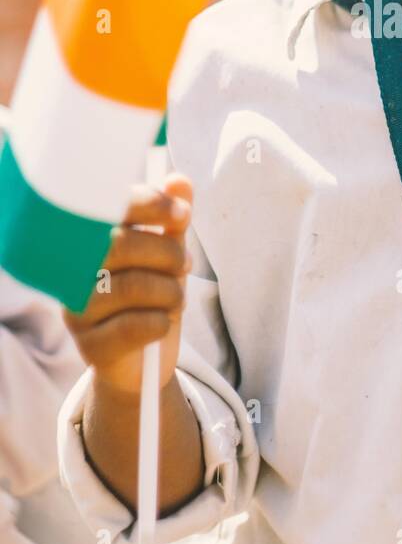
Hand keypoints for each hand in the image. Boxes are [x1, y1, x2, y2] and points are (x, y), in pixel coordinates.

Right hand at [63, 173, 193, 396]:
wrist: (143, 362)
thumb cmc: (151, 297)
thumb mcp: (168, 254)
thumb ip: (172, 219)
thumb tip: (179, 180)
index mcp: (89, 241)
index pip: (108, 208)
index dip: (149, 204)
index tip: (182, 214)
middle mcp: (73, 272)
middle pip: (119, 245)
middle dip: (167, 252)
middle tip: (186, 264)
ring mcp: (77, 309)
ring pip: (129, 286)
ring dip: (169, 290)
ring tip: (178, 297)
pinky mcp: (90, 346)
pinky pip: (133, 327)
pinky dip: (161, 322)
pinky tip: (164, 323)